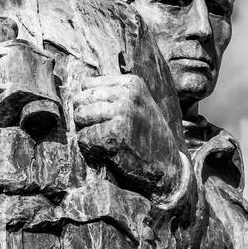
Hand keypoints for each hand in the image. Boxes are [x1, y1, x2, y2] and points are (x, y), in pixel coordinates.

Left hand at [71, 73, 183, 197]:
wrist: (168, 164)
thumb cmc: (147, 135)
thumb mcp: (137, 104)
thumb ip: (113, 94)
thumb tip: (79, 86)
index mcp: (131, 83)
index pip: (87, 84)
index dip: (87, 102)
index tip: (100, 116)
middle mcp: (127, 94)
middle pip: (80, 100)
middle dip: (83, 117)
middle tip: (100, 130)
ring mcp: (122, 113)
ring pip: (79, 117)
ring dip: (85, 132)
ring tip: (103, 140)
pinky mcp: (115, 134)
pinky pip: (84, 137)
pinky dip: (90, 148)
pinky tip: (106, 151)